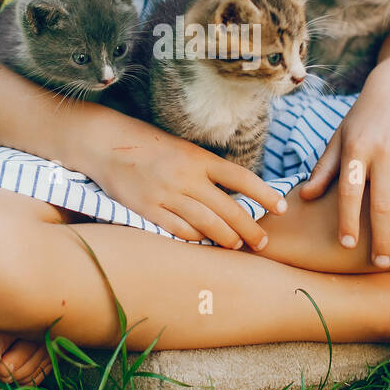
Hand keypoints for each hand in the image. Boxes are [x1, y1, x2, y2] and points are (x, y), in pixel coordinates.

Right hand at [80, 111, 285, 250]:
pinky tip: (204, 243)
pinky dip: (195, 239)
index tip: (282, 208)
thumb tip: (238, 194)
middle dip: (250, 229)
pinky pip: (178, 230)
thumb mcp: (184, 150)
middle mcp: (186, 176)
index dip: (264, 194)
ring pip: (206, 224)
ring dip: (226, 238)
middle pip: (228, 208)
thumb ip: (208, 170)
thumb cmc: (150, 146)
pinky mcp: (148, 210)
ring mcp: (166, 194)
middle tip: (263, 242)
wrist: (107, 144)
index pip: (241, 178)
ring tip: (237, 246)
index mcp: (199, 158)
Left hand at [297, 67, 389, 267]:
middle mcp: (382, 147)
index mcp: (356, 149)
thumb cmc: (364, 119)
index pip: (350, 191)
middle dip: (381, 234)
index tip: (347, 245)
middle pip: (381, 198)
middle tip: (382, 262)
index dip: (348, 218)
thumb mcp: (340, 139)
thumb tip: (305, 198)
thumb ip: (324, 169)